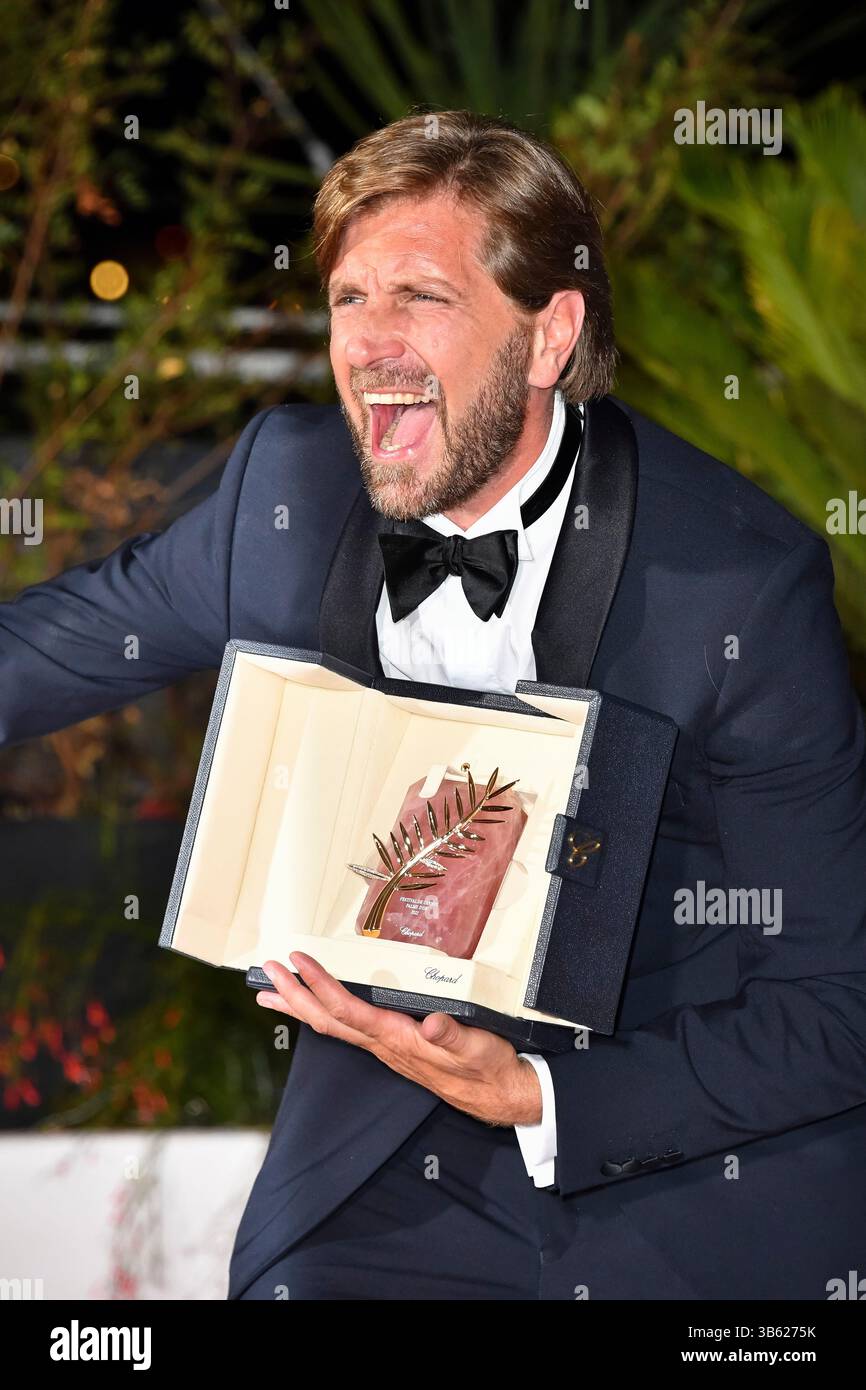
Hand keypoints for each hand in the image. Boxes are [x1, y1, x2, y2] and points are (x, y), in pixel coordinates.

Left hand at [256, 952, 542, 1126]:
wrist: (498, 1094)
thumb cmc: (487, 1068)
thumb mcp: (476, 1048)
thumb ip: (452, 1036)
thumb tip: (430, 1025)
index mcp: (398, 1039)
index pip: (348, 1010)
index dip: (321, 985)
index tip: (299, 961)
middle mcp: (383, 1045)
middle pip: (327, 1020)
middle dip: (294, 995)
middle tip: (267, 972)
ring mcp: (384, 1048)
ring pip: (331, 1026)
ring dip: (300, 1007)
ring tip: (272, 992)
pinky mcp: (391, 1047)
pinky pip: (346, 1028)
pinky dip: (322, 1013)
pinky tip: (315, 1008)